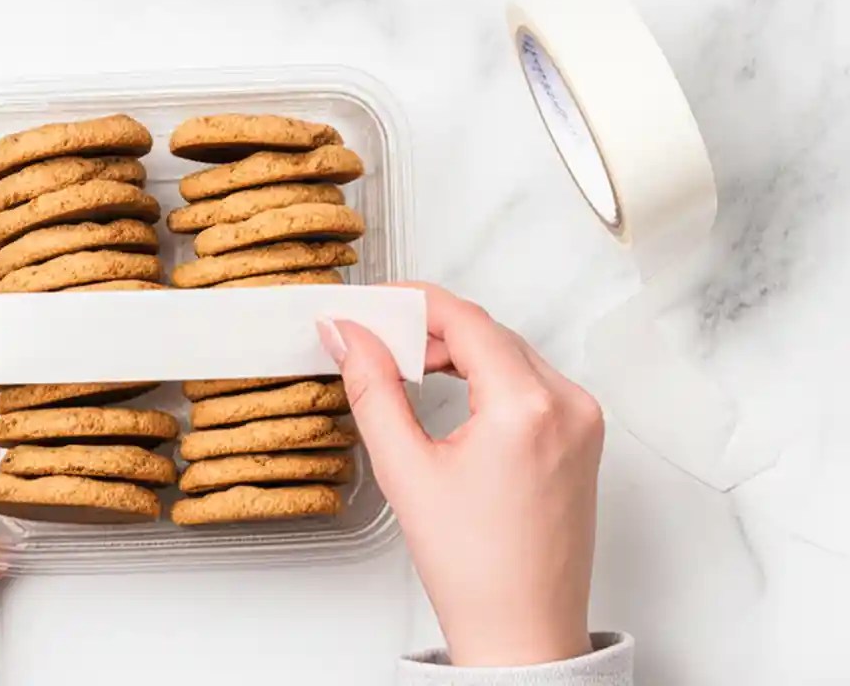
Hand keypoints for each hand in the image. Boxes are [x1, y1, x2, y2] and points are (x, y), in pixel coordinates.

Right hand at [317, 283, 602, 666]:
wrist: (523, 631)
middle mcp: (568, 405)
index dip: (411, 302)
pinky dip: (489, 374)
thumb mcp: (405, 470)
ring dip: (460, 349)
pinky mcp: (584, 436)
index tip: (372, 304)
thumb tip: (349, 336)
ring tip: (408, 365)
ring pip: (512, 352)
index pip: (465, 319)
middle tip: (376, 336)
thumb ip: (372, 389)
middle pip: (490, 331)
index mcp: (527, 407)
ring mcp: (583, 420)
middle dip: (430, 326)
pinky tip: (453, 387)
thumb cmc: (474, 569)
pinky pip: (532, 381)